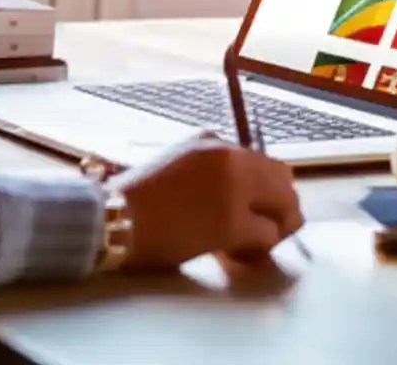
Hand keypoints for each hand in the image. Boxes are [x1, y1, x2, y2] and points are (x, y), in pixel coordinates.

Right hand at [105, 136, 303, 270]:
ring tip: (242, 245)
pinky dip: (255, 250)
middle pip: (285, 182)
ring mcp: (234, 188)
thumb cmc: (133, 200)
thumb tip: (245, 196)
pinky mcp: (232, 222)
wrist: (111, 219)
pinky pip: (267, 238)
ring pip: (284, 209)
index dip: (264, 192)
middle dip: (279, 209)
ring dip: (270, 230)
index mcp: (212, 141)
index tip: (252, 211)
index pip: (265, 162)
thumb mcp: (176, 165)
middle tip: (261, 233)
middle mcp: (229, 157)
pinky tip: (230, 254)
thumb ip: (211, 171)